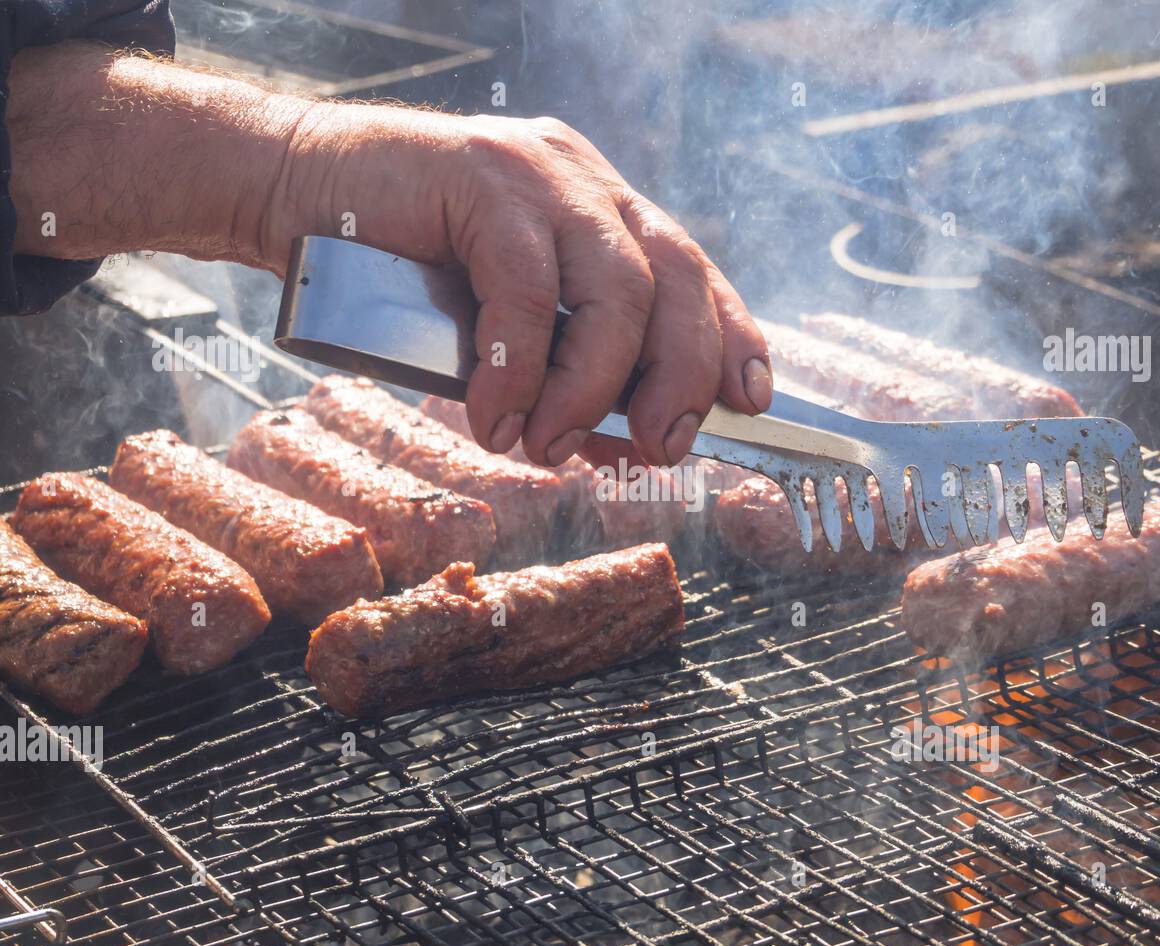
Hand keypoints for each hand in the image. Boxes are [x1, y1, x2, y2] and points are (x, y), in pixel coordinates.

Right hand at [263, 107, 772, 466]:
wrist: (296, 195)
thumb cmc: (400, 274)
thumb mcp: (502, 334)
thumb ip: (562, 376)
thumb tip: (612, 447)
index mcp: (603, 213)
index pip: (693, 273)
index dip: (731, 339)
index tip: (749, 401)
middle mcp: (586, 184)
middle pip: (676, 279)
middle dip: (680, 376)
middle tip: (657, 447)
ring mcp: (539, 172)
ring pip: (616, 285)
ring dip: (591, 385)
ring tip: (550, 445)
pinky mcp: (482, 173)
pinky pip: (527, 282)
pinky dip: (520, 363)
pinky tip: (496, 413)